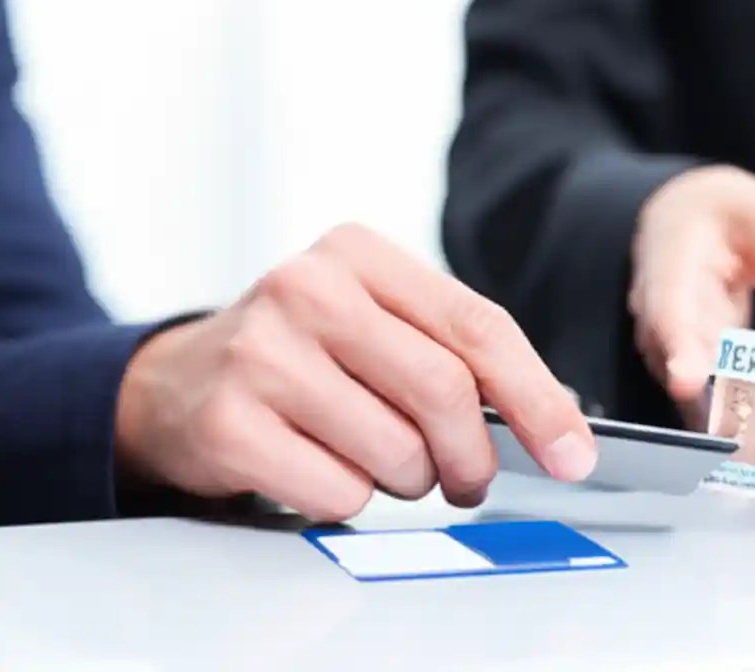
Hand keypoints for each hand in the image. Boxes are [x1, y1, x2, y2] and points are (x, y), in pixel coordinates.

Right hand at [114, 224, 595, 519]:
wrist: (180, 382)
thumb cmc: (305, 355)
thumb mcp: (377, 323)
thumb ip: (458, 354)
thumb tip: (558, 422)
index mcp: (360, 254)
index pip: (478, 326)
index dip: (538, 398)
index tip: (574, 453)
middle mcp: (307, 288)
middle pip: (444, 391)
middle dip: (473, 456)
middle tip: (470, 480)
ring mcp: (261, 353)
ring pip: (397, 452)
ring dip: (408, 480)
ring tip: (377, 460)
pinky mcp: (228, 421)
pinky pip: (341, 493)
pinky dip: (351, 500)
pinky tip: (321, 468)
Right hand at [629, 165, 754, 412]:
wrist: (683, 224)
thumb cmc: (722, 216)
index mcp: (671, 265)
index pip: (670, 310)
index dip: (679, 348)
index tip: (689, 382)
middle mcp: (660, 316)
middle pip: (677, 368)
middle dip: (708, 406)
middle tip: (747, 444)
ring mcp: (673, 349)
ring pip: (692, 394)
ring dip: (727, 425)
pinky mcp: (694, 371)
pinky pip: (711, 401)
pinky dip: (740, 426)